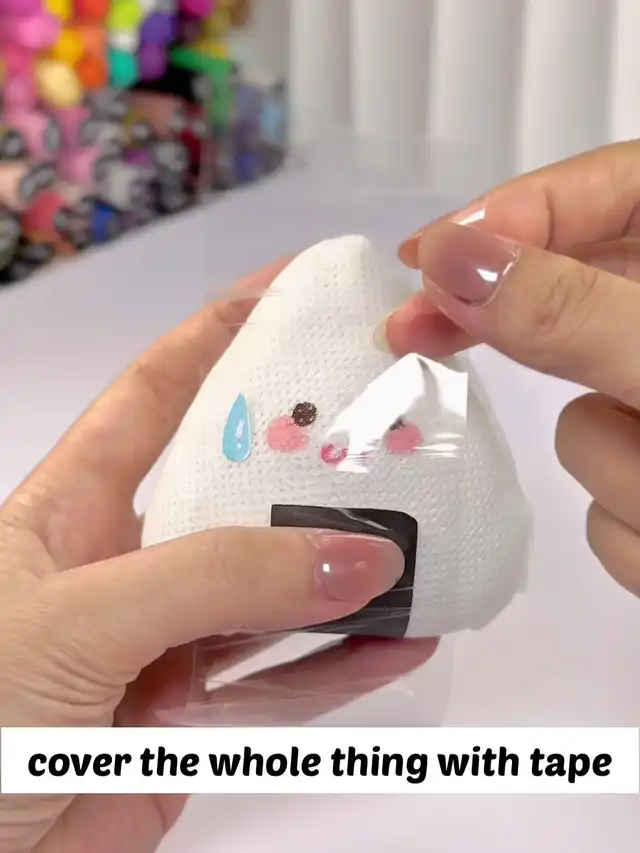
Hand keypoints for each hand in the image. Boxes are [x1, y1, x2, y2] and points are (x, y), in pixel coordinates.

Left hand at [0, 258, 437, 852]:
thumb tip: (357, 558)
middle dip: (308, 454)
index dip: (219, 334)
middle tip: (390, 418)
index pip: (155, 395)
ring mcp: (162, 644)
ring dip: (344, 568)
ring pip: (271, 591)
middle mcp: (124, 566)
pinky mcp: (191, 722)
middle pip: (235, 489)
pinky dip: (345, 665)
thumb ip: (215, 582)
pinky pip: (283, 685)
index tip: (293, 290)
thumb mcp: (76, 619)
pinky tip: (402, 639)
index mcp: (71, 512)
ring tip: (423, 530)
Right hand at [385, 139, 639, 600]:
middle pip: (575, 313)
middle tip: (418, 332)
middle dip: (522, 345)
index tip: (421, 256)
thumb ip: (575, 312)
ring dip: (623, 470)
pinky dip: (638, 528)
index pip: (604, 192)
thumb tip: (456, 258)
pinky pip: (610, 507)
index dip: (503, 217)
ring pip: (588, 431)